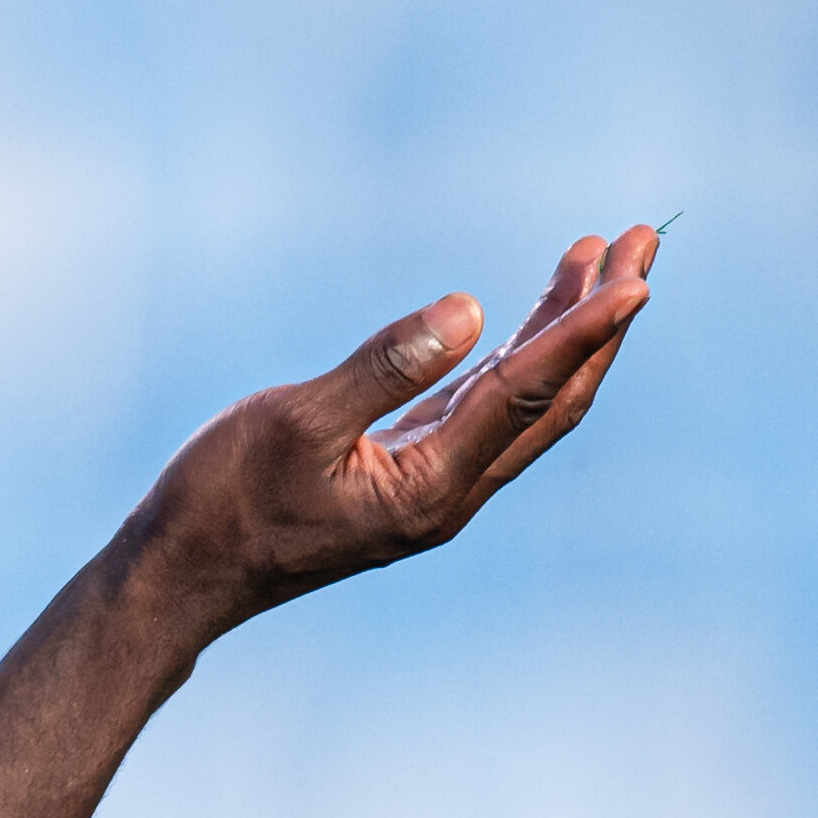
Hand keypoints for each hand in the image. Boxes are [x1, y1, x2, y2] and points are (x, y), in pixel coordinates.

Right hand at [104, 224, 662, 643]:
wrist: (177, 577)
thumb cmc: (222, 501)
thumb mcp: (294, 422)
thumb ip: (384, 367)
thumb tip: (470, 310)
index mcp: (430, 487)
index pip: (526, 391)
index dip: (586, 329)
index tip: (638, 274)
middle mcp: (450, 492)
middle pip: (552, 397)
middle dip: (600, 320)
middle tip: (640, 240)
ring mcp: (433, 487)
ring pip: (526, 401)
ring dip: (566, 330)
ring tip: (597, 256)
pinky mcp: (409, 476)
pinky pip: (487, 410)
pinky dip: (518, 355)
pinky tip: (529, 316)